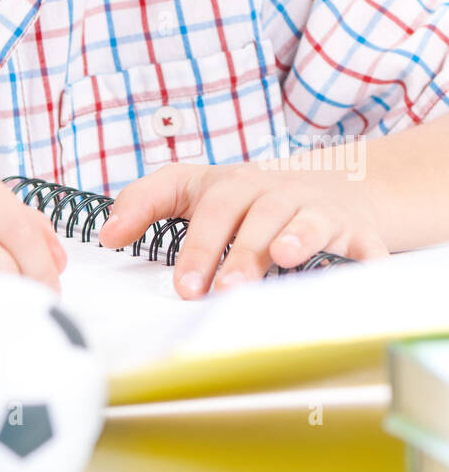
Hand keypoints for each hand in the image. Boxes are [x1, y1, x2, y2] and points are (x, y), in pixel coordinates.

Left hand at [97, 160, 388, 297]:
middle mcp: (276, 193)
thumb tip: (106, 233)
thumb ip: (147, 202)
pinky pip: (365, 245)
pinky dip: (365, 260)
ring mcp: (318, 209)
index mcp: (234, 186)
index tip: (184, 285)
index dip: (197, 244)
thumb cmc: (250, 194)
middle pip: (257, 216)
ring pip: (308, 221)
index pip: (211, 208)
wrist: (333, 179)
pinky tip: (358, 278)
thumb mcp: (196, 187)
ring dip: (296, 238)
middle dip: (240, 252)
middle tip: (222, 291)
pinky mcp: (357, 230)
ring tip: (282, 261)